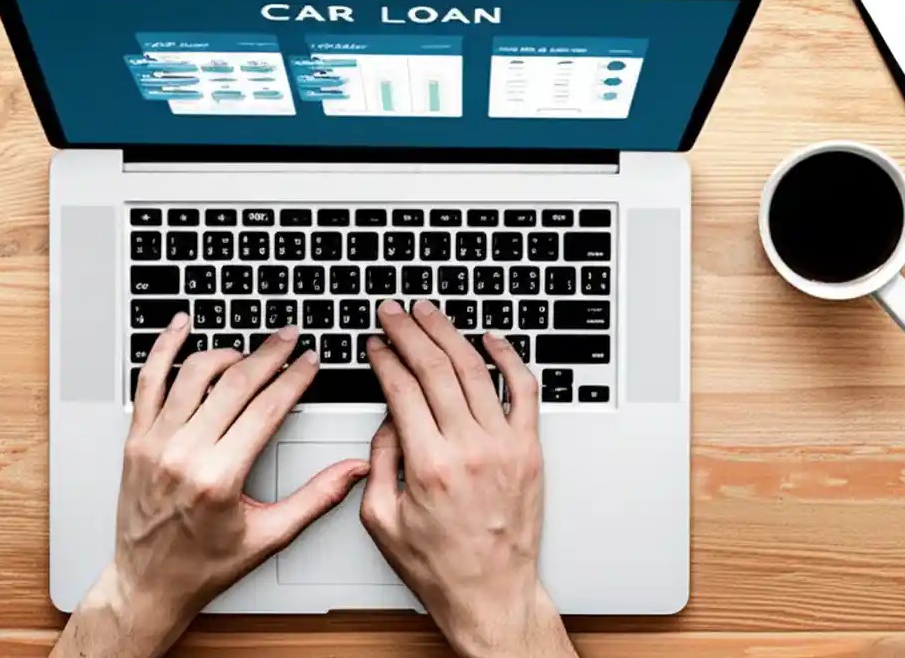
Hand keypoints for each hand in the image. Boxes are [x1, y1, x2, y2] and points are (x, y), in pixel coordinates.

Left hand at [53, 315, 368, 657]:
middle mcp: (184, 455)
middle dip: (269, 354)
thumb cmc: (204, 566)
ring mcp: (155, 443)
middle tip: (290, 336)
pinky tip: (181, 326)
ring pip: (194, 375)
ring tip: (251, 348)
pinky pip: (148, 381)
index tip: (310, 360)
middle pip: (234, 384)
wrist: (148, 583)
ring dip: (227, 352)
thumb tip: (352, 471)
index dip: (294, 378)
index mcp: (220, 478)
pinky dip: (164, 348)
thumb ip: (315, 499)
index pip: (266, 409)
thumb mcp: (269, 537)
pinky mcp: (135, 439)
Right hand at [361, 299, 575, 657]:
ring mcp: (505, 446)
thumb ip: (379, 461)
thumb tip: (388, 418)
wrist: (491, 593)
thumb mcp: (381, 519)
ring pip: (475, 370)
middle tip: (394, 312)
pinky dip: (508, 357)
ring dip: (448, 333)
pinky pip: (524, 390)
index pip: (401, 388)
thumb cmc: (438, 564)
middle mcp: (470, 449)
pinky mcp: (529, 450)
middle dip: (408, 332)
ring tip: (429, 313)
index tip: (375, 343)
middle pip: (435, 368)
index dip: (384, 358)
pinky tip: (491, 338)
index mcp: (429, 465)